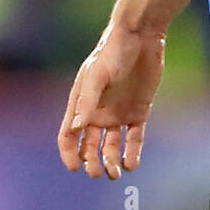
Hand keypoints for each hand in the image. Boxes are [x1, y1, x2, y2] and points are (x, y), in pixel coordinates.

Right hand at [57, 21, 165, 178]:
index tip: (74, 168)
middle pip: (89, 146)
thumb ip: (87, 101)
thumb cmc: (113, 52)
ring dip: (111, 162)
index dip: (69, 153)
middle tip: (98, 172)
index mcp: (82, 104)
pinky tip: (131, 163)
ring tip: (116, 172)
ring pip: (111, 147)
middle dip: (91, 162)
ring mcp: (118, 113)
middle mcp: (98, 112)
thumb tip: (76, 128)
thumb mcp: (97, 75)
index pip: (69, 135)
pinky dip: (132, 153)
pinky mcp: (139, 111)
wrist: (140, 37)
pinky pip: (134, 139)